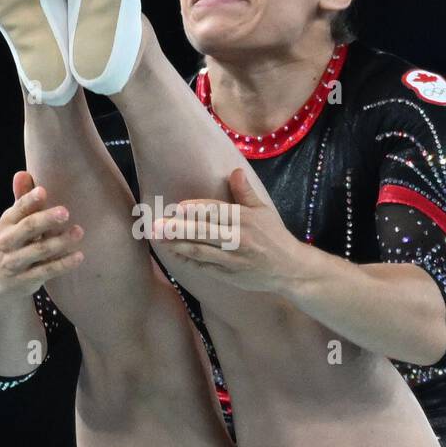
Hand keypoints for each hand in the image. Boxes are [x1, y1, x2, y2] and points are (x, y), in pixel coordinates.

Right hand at [0, 171, 84, 301]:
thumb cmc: (11, 244)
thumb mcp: (13, 223)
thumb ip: (22, 200)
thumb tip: (23, 173)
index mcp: (6, 223)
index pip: (18, 209)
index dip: (29, 200)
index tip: (43, 191)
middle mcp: (8, 242)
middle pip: (28, 228)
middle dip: (46, 219)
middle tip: (65, 212)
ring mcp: (15, 262)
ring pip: (38, 251)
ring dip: (60, 241)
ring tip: (79, 232)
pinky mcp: (26, 280)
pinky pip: (46, 271)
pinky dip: (63, 264)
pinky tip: (79, 256)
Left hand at [150, 167, 303, 292]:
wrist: (290, 269)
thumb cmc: (274, 236)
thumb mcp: (263, 211)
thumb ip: (245, 192)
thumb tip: (235, 171)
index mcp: (245, 219)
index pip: (216, 212)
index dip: (196, 210)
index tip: (177, 208)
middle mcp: (238, 239)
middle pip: (203, 232)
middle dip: (177, 229)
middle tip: (155, 226)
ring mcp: (233, 259)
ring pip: (200, 251)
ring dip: (177, 245)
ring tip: (159, 239)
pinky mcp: (230, 275)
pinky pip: (205, 267)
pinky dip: (189, 260)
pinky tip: (175, 254)